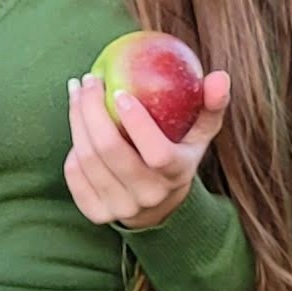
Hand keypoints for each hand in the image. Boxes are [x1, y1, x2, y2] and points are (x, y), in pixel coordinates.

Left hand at [64, 66, 229, 232]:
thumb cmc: (180, 153)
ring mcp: (121, 209)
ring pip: (87, 160)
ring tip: (77, 92)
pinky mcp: (98, 214)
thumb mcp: (201, 132)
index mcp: (176, 174)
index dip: (137, 124)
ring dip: (77, 120)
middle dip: (91, 110)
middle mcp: (149, 196)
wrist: (160, 205)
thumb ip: (212, 104)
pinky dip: (72, 149)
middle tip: (88, 80)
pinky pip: (74, 175)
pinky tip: (78, 126)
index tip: (119, 91)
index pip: (157, 153)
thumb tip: (220, 76)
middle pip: (110, 151)